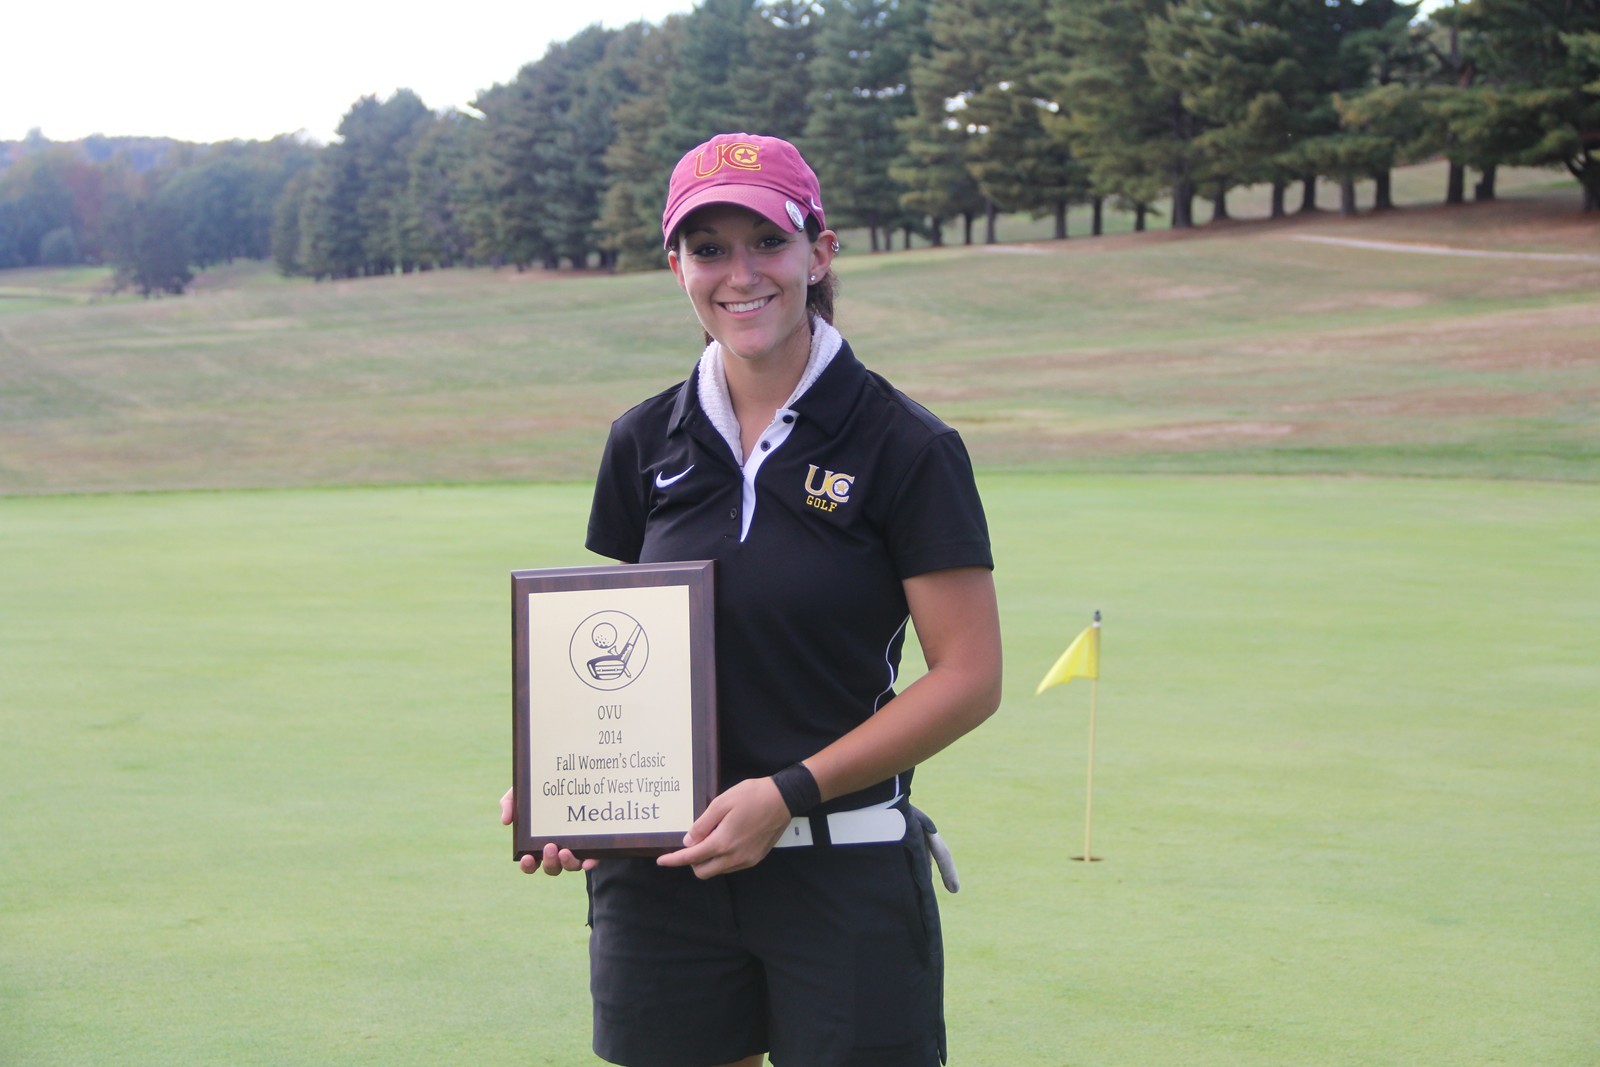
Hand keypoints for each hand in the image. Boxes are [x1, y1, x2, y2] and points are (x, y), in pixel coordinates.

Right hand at [500, 788, 597, 875]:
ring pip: (571, 866)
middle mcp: (556, 851)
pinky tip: (588, 862)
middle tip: (549, 846)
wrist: (569, 778)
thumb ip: (509, 804)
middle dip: (549, 862)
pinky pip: (593, 859)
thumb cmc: (540, 790)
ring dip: (567, 863)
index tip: (526, 858)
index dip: (528, 866)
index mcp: (538, 844)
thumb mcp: (521, 793)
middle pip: (552, 867)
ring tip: (564, 851)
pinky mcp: (593, 844)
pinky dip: (590, 863)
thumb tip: (505, 821)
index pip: (531, 863)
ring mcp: (575, 849)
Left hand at [655, 776, 791, 879]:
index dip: (674, 860)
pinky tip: (725, 841)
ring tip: (711, 838)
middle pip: (703, 872)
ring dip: (708, 861)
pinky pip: (731, 866)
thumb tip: (688, 842)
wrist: (784, 799)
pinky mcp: (756, 859)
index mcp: (723, 843)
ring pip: (718, 870)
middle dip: (691, 862)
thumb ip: (702, 825)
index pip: (691, 858)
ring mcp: (747, 860)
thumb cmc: (752, 796)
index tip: (661, 861)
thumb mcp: (721, 803)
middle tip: (692, 843)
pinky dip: (722, 859)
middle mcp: (734, 857)